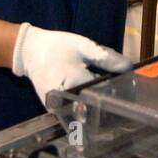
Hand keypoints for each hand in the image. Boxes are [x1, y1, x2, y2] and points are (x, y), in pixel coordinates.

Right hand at [11, 23, 131, 105]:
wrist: (30, 51)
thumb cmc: (58, 46)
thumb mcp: (84, 47)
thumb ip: (107, 58)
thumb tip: (128, 68)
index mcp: (74, 81)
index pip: (103, 93)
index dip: (117, 92)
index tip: (126, 90)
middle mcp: (65, 98)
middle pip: (94, 106)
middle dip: (107, 102)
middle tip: (118, 97)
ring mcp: (57, 106)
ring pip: (83, 112)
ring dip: (95, 107)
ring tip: (104, 98)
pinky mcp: (52, 109)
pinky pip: (73, 111)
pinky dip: (82, 106)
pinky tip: (89, 98)